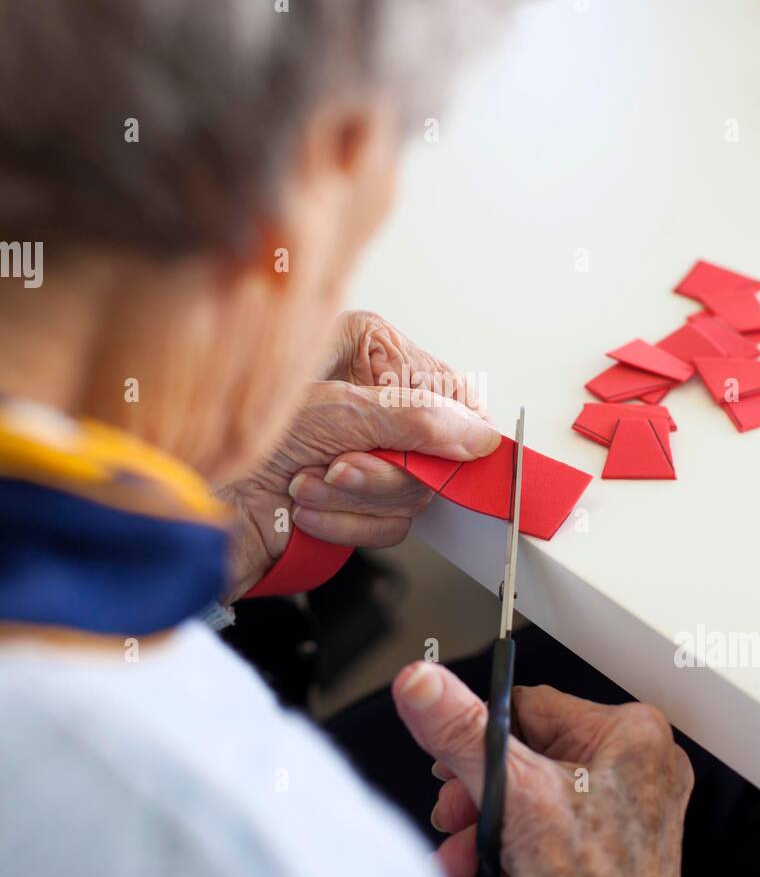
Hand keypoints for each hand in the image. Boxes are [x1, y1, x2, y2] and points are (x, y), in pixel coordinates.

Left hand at [222, 311, 498, 597]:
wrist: (168, 500)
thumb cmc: (217, 433)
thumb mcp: (325, 415)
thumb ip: (409, 421)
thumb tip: (474, 433)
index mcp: (369, 351)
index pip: (451, 392)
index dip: (453, 431)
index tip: (446, 458)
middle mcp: (369, 398)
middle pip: (436, 451)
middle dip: (382, 471)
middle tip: (336, 469)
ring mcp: (359, 451)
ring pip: (412, 494)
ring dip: (353, 502)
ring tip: (301, 486)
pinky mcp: (347, 500)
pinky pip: (385, 525)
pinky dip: (342, 526)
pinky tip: (300, 511)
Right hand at [393, 663, 692, 876]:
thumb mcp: (512, 791)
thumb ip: (461, 731)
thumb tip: (422, 682)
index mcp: (633, 735)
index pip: (532, 706)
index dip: (482, 736)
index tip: (451, 760)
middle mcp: (636, 768)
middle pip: (524, 756)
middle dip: (478, 794)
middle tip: (454, 813)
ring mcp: (622, 812)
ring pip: (527, 797)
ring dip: (484, 828)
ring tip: (464, 855)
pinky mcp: (602, 849)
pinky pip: (541, 830)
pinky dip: (507, 850)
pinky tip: (481, 874)